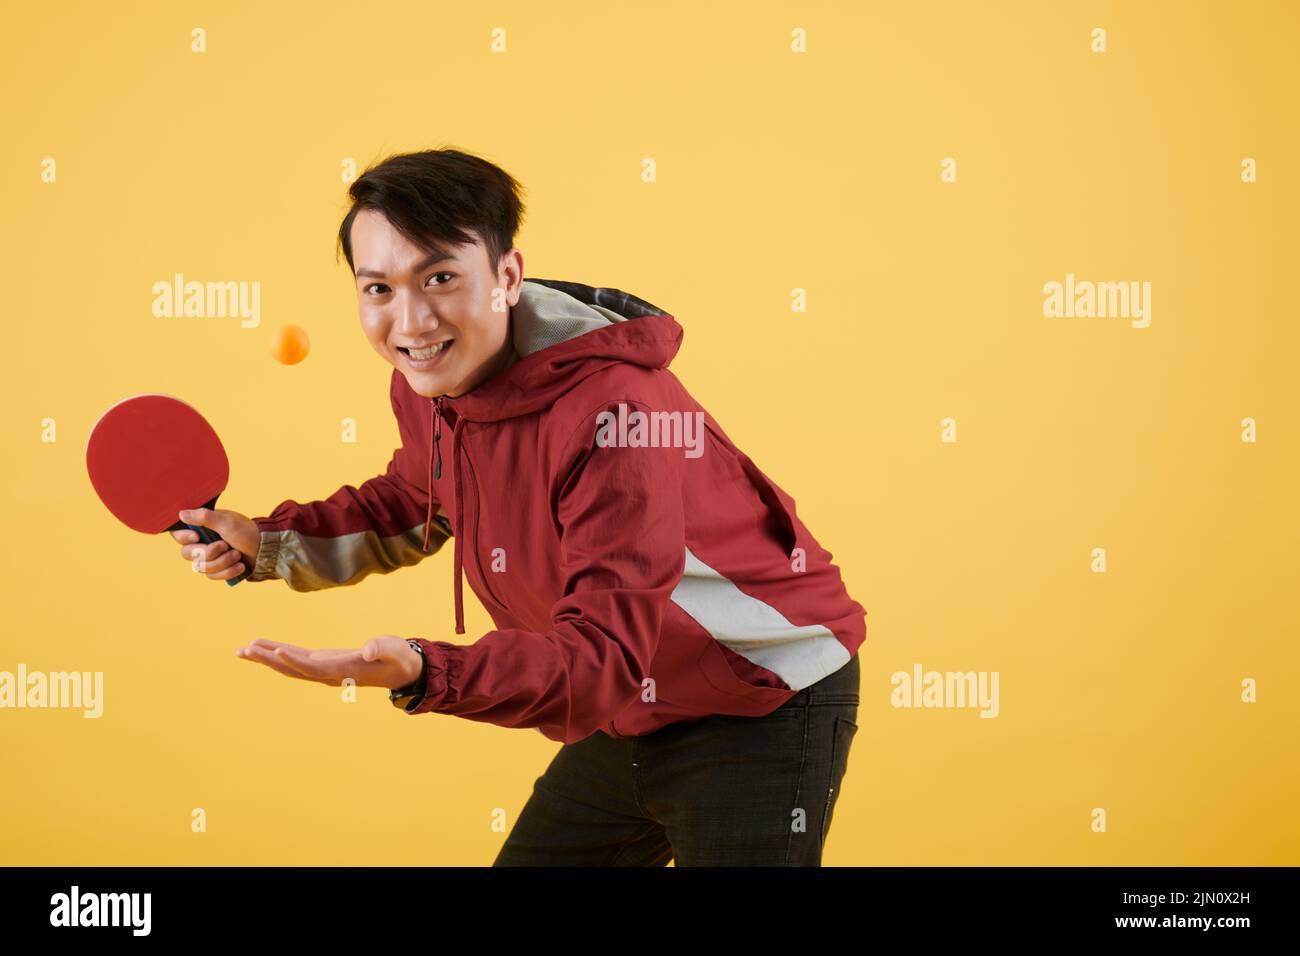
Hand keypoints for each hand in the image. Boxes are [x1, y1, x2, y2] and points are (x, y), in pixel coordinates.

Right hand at [171, 507, 259, 581]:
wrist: (266, 549)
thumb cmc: (247, 531)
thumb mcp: (227, 522)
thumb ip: (204, 517)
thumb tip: (181, 514)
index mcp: (202, 527)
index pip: (178, 534)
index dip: (184, 538)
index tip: (197, 537)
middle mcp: (202, 542)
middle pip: (187, 554)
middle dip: (209, 553)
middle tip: (226, 545)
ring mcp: (209, 557)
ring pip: (201, 567)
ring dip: (222, 562)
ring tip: (237, 555)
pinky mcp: (217, 569)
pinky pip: (212, 576)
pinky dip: (227, 571)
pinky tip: (240, 565)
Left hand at [236, 637, 423, 689]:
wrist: (400, 670)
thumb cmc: (398, 657)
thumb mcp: (395, 649)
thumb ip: (382, 648)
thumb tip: (368, 649)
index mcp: (343, 671)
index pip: (313, 667)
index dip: (294, 660)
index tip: (276, 651)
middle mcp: (328, 673)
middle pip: (293, 669)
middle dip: (269, 660)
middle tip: (245, 650)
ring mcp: (323, 669)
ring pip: (290, 666)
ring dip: (266, 659)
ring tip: (242, 650)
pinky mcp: (322, 662)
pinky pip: (295, 659)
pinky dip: (277, 654)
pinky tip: (262, 648)